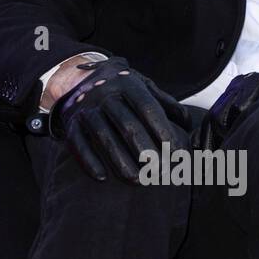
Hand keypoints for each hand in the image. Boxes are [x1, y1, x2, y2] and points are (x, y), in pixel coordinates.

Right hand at [48, 56, 187, 182]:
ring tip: (137, 180)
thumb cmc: (120, 88)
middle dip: (146, 151)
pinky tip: (102, 177)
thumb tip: (187, 123)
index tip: (176, 152)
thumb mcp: (142, 86)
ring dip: (121, 162)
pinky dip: (89, 162)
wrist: (76, 78)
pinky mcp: (72, 123)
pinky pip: (78, 144)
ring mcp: (86, 109)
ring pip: (104, 138)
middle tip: (160, 172)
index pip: (148, 109)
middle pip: (128, 126)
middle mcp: (105, 94)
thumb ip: (166, 103)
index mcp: (127, 84)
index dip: (163, 131)